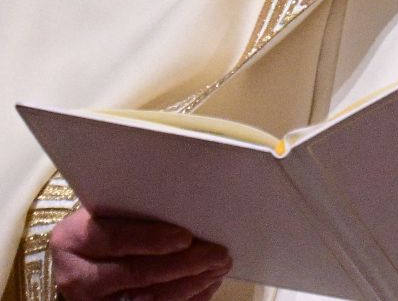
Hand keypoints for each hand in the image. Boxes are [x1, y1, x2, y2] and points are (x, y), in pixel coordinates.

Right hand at [49, 207, 231, 300]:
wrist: (77, 260)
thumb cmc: (104, 226)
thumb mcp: (108, 214)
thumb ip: (137, 213)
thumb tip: (191, 210)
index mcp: (75, 239)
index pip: (114, 239)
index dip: (151, 240)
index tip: (187, 237)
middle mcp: (76, 275)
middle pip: (134, 274)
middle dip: (182, 265)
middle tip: (218, 255)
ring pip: (146, 299)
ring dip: (189, 285)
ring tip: (217, 270)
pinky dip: (184, 300)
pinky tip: (205, 287)